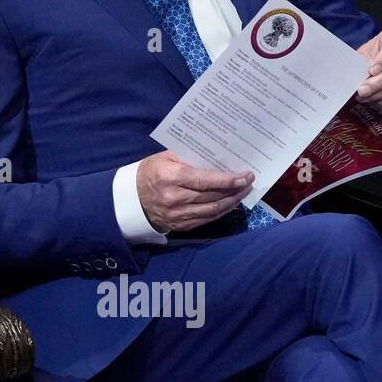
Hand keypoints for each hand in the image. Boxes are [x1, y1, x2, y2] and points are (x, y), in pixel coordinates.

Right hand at [137, 150, 252, 232]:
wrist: (133, 199)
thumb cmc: (151, 172)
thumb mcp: (165, 158)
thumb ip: (189, 157)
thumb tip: (217, 156)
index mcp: (170, 177)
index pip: (203, 180)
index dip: (226, 180)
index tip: (244, 176)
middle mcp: (174, 198)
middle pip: (212, 195)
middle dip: (235, 189)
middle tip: (249, 180)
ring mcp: (178, 214)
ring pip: (213, 209)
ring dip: (233, 201)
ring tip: (244, 191)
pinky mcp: (181, 225)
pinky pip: (208, 219)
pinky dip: (222, 210)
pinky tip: (231, 202)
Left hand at [356, 26, 381, 106]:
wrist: (379, 59)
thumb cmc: (369, 54)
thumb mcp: (363, 53)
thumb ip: (361, 63)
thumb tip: (353, 78)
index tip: (372, 70)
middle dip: (378, 83)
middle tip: (362, 91)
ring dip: (381, 94)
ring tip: (365, 98)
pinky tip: (377, 100)